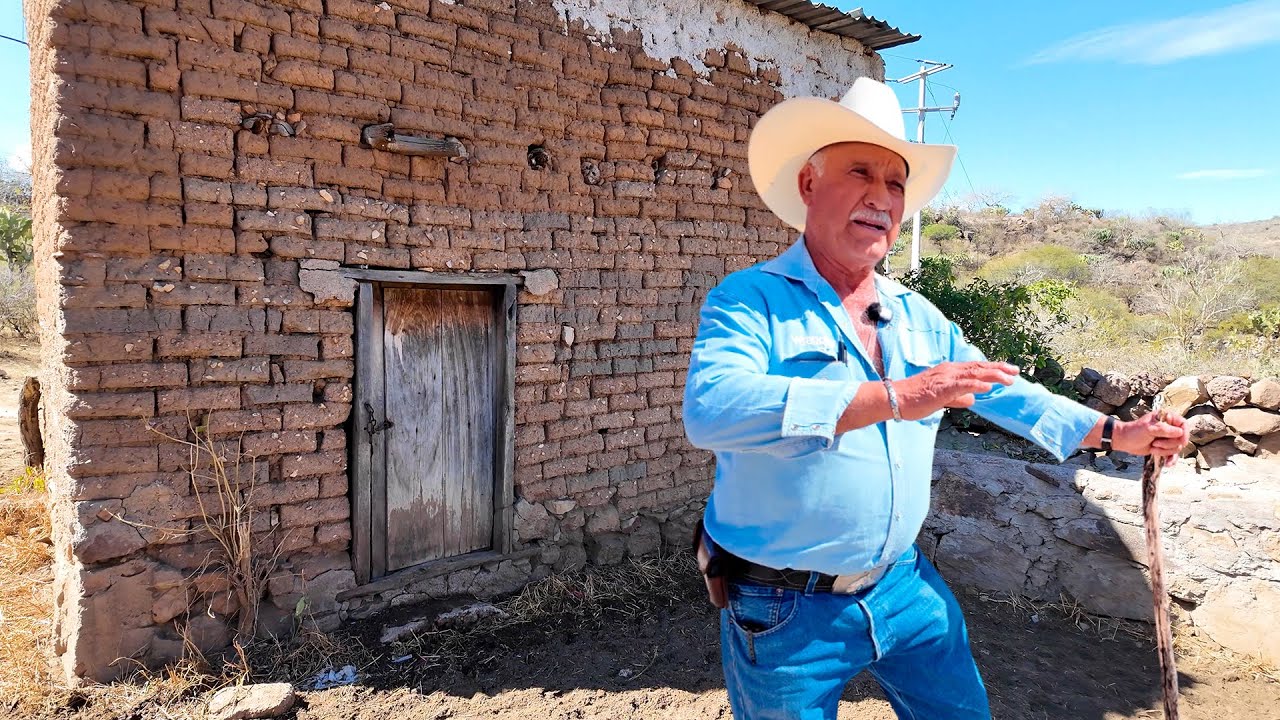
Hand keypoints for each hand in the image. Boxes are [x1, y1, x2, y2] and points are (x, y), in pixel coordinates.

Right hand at [892, 361, 1019, 420]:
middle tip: (1016, 371)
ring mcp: (945, 378)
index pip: (975, 368)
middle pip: (979, 367)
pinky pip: (961, 385)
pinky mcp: (941, 388)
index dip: (993, 369)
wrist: (894, 398)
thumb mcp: (941, 398)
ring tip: (1008, 379)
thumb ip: (957, 397)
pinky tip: (987, 387)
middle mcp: (949, 371)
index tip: (1009, 371)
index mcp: (949, 372)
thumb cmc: (914, 399)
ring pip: (974, 374)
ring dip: (993, 376)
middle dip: (999, 369)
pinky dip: (976, 385)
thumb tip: (972, 399)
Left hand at [1114, 412, 1190, 466]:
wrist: (1124, 441)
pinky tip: (1167, 464)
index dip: (1184, 433)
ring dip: (1165, 451)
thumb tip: (1180, 432)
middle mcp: (1169, 428)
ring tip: (1152, 447)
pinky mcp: (1164, 448)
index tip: (1181, 441)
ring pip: (1177, 448)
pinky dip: (1171, 460)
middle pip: (1181, 438)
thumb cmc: (1134, 431)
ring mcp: (1167, 438)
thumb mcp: (1149, 429)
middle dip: (1169, 444)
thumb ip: (1164, 430)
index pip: (1183, 424)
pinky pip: (1173, 455)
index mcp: (1166, 418)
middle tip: (1155, 443)